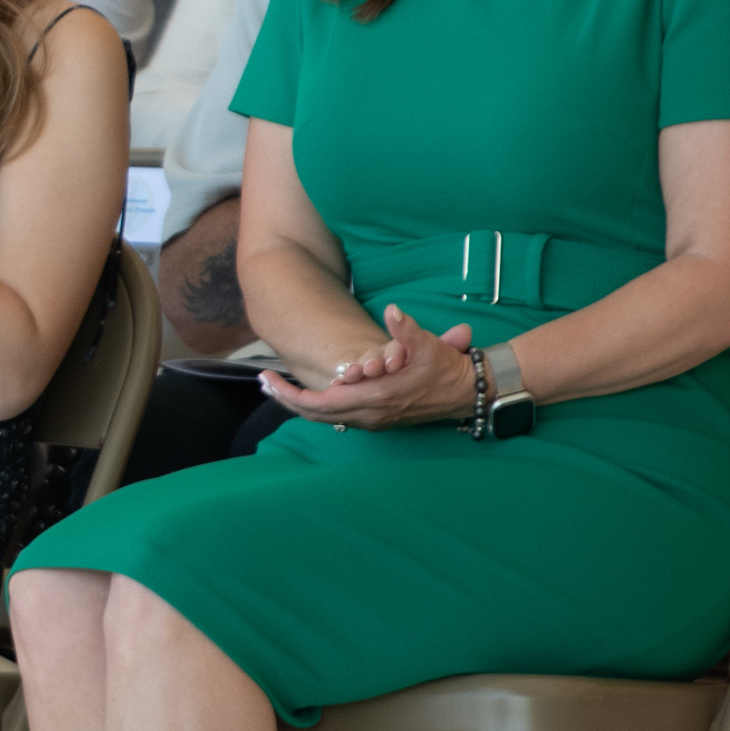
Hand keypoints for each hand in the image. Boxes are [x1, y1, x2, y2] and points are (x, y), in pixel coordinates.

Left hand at [258, 308, 477, 430]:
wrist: (466, 393)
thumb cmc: (446, 368)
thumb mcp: (429, 346)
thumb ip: (407, 330)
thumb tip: (393, 310)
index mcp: (376, 398)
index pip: (322, 403)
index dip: (293, 394)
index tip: (270, 379)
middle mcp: (370, 414)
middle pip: (315, 413)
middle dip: (287, 398)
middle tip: (263, 380)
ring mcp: (373, 420)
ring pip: (325, 417)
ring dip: (300, 402)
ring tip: (276, 385)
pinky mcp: (376, 419)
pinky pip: (338, 417)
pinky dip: (318, 407)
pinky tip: (304, 393)